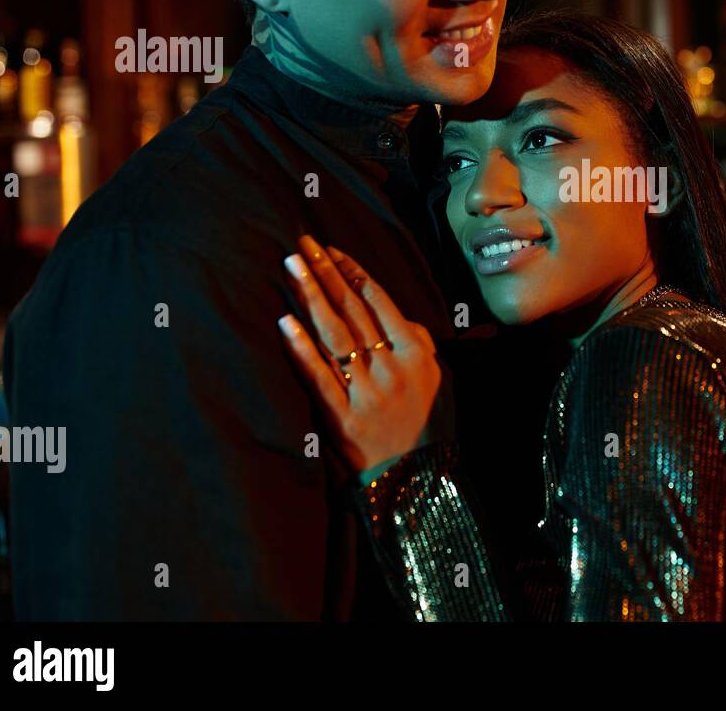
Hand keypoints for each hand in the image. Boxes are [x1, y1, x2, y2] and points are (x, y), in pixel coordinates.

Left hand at [277, 235, 440, 476]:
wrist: (419, 481)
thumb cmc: (429, 426)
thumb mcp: (440, 379)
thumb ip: (420, 344)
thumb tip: (399, 317)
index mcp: (417, 353)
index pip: (378, 300)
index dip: (350, 271)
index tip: (328, 249)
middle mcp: (392, 366)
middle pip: (352, 309)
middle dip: (324, 273)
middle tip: (301, 244)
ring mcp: (366, 391)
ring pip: (334, 334)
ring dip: (310, 296)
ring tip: (290, 267)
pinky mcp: (343, 417)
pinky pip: (319, 376)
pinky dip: (301, 348)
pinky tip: (285, 322)